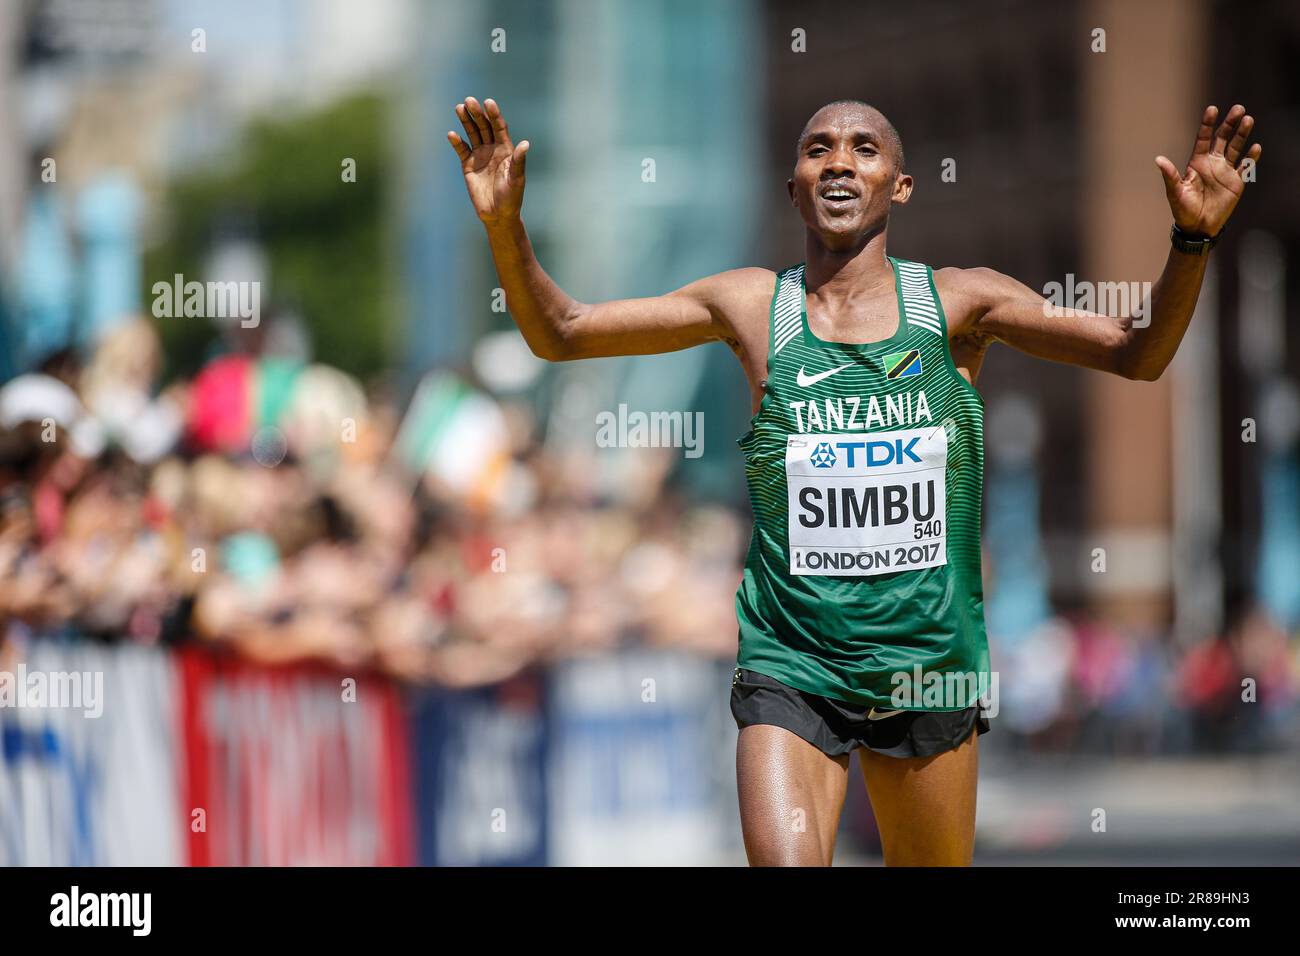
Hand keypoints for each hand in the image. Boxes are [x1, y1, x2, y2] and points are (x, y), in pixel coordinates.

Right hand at [447, 97, 528, 225]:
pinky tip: (452, 134)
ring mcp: (479, 155)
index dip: (494, 115)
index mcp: (506, 149)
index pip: (499, 127)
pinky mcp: (468, 165)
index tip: (488, 102)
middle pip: (484, 126)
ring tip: (459, 108)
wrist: (498, 215)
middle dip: (477, 113)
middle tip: (469, 100)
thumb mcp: (517, 179)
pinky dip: (457, 142)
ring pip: (472, 134)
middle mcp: (492, 149)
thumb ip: (519, 161)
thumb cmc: (512, 198)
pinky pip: (461, 150)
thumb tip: (525, 144)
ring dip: (466, 121)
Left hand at [1156, 104, 1260, 236]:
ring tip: (1248, 119)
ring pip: (1236, 148)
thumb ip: (1170, 175)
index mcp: (1197, 163)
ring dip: (1242, 134)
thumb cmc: (1183, 209)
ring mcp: (1225, 171)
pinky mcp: (1236, 182)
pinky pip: (1245, 167)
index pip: (1203, 139)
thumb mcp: (1174, 192)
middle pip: (1223, 138)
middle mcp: (1212, 163)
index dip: (1207, 124)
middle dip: (1229, 123)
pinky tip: (1255, 147)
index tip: (1212, 109)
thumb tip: (1158, 159)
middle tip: (1238, 109)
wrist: (1197, 227)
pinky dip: (1251, 157)